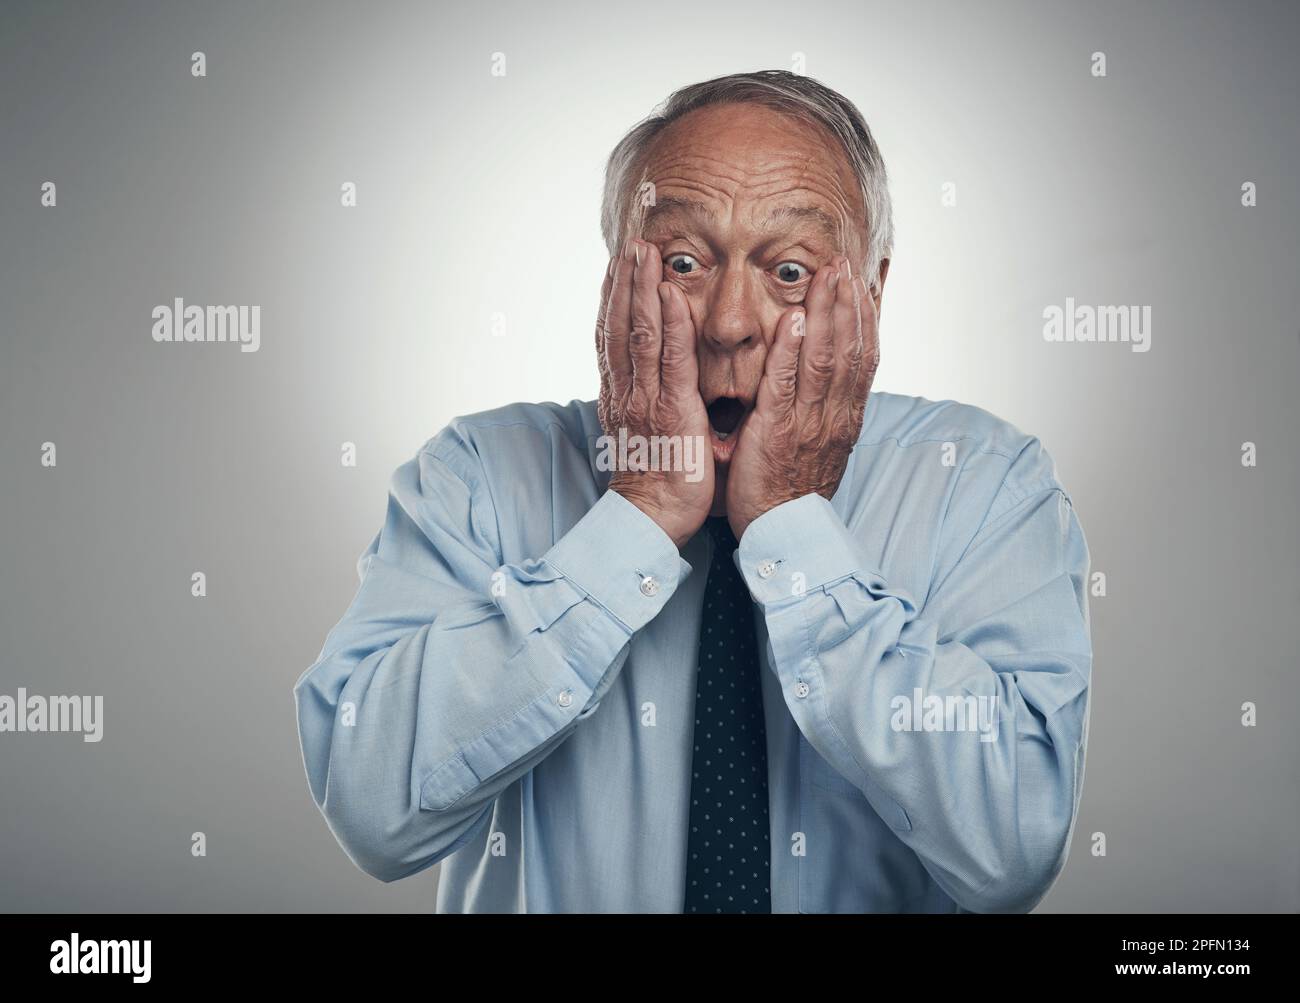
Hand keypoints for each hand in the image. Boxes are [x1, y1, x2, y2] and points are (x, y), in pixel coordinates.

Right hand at [597, 238, 713, 548]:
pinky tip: (670, 295)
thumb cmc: (654, 480)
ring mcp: (646, 399)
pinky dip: (670, 325)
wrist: (651, 519)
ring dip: (642, 289)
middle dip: (625, 281)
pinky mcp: (672, 411)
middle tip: (631, 243)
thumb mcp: (642, 432)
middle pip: (620, 325)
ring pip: (640, 333)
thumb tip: (644, 382)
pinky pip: (671, 361)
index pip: (611, 336)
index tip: (617, 265)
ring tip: (645, 252)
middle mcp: (626, 391)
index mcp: (620, 395)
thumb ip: (643, 401)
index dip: (613, 298)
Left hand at [725, 255, 878, 539]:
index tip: (859, 283)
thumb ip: (825, 409)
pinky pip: (786, 385)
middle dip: (847, 303)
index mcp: (844, 417)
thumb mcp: (819, 445)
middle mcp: (834, 416)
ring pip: (825, 360)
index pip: (862, 358)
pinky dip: (791, 351)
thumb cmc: (790, 490)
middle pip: (849, 349)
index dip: (863, 318)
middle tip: (843, 263)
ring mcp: (808, 424)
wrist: (780, 533)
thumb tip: (831, 380)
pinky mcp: (778, 433)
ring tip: (826, 276)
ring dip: (827, 314)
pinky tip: (794, 320)